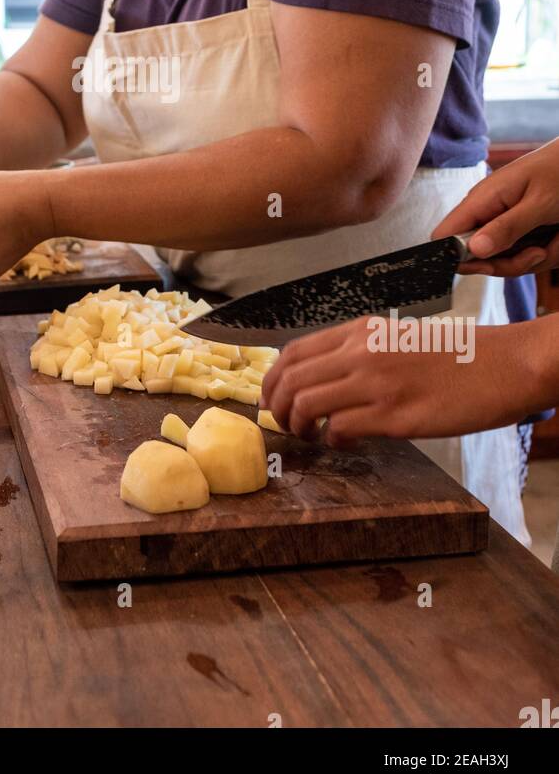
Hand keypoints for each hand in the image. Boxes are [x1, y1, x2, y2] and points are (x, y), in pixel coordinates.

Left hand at [260, 314, 552, 444]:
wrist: (501, 365)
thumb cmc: (453, 355)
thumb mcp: (394, 338)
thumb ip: (358, 353)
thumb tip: (324, 380)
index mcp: (359, 331)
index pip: (292, 352)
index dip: (272, 380)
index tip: (272, 399)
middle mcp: (360, 353)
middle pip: (290, 380)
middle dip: (278, 408)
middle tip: (287, 425)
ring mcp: (376, 383)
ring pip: (306, 404)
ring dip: (300, 427)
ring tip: (313, 436)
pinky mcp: (395, 415)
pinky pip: (341, 429)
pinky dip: (333, 440)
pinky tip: (346, 441)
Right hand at [432, 138, 558, 277]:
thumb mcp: (539, 203)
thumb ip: (507, 227)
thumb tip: (473, 250)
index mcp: (481, 200)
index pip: (444, 236)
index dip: (457, 257)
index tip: (490, 264)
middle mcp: (485, 214)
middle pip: (477, 259)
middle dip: (510, 263)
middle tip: (538, 252)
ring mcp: (501, 224)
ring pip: (503, 261)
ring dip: (533, 259)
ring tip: (554, 241)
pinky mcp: (517, 231)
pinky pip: (521, 255)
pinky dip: (543, 253)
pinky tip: (556, 239)